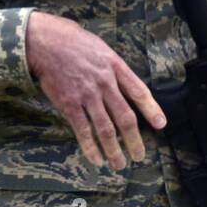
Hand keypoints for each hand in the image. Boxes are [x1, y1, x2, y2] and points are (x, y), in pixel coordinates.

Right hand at [25, 11, 165, 170]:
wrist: (46, 42)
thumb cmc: (75, 44)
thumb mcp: (102, 49)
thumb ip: (116, 70)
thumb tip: (128, 89)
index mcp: (116, 67)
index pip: (139, 91)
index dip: (152, 109)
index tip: (160, 125)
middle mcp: (104, 83)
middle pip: (125, 117)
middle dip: (134, 140)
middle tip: (139, 156)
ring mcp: (87, 95)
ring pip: (105, 129)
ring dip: (114, 150)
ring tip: (119, 164)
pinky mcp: (69, 104)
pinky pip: (83, 130)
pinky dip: (91, 147)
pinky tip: (97, 159)